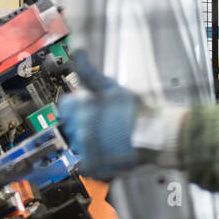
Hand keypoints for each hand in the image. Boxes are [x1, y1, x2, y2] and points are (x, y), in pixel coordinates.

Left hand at [59, 52, 138, 177]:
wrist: (152, 136)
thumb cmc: (134, 111)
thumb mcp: (111, 86)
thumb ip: (89, 71)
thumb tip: (78, 52)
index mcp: (82, 111)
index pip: (65, 108)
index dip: (76, 107)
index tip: (87, 108)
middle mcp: (81, 131)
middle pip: (71, 126)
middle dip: (83, 123)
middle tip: (103, 123)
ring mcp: (87, 150)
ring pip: (78, 144)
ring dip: (89, 141)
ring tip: (107, 137)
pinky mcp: (94, 165)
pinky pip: (85, 162)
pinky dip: (94, 158)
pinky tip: (107, 151)